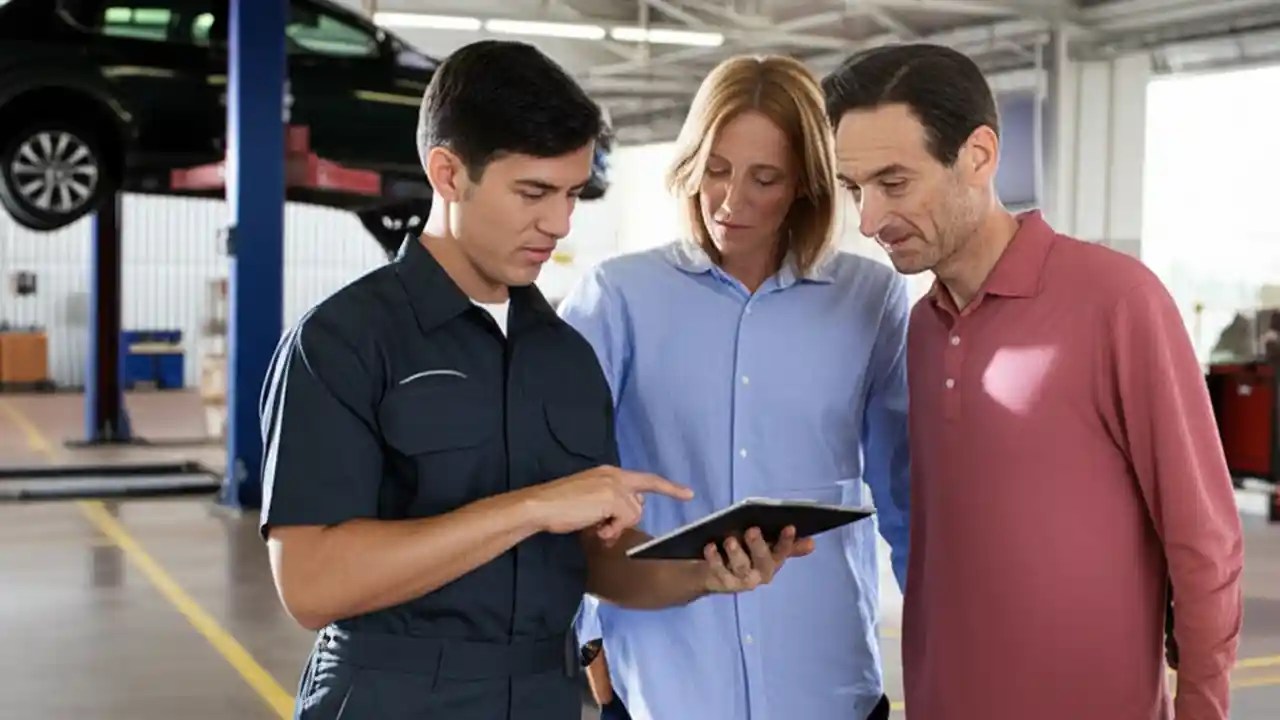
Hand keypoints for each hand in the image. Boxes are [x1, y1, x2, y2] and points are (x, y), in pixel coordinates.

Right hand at [525, 465, 693, 543]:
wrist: (542, 505)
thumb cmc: (559, 506)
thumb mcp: (589, 502)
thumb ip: (609, 505)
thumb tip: (620, 520)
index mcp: (609, 473)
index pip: (645, 479)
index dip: (668, 487)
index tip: (689, 493)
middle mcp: (615, 475)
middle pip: (639, 504)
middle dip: (625, 521)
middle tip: (604, 530)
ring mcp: (615, 486)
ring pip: (633, 515)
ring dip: (615, 527)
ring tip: (596, 528)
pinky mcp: (613, 498)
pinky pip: (625, 520)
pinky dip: (612, 529)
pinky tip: (597, 529)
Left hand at [701, 525, 814, 593]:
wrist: (713, 573)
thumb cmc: (744, 554)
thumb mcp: (765, 547)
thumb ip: (787, 545)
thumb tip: (812, 543)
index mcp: (773, 562)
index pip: (783, 552)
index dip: (787, 541)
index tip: (790, 526)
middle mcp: (761, 574)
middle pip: (763, 561)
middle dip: (759, 546)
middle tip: (753, 530)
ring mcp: (742, 581)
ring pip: (741, 568)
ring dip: (736, 553)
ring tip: (730, 540)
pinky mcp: (723, 583)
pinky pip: (719, 571)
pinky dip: (714, 559)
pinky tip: (710, 546)